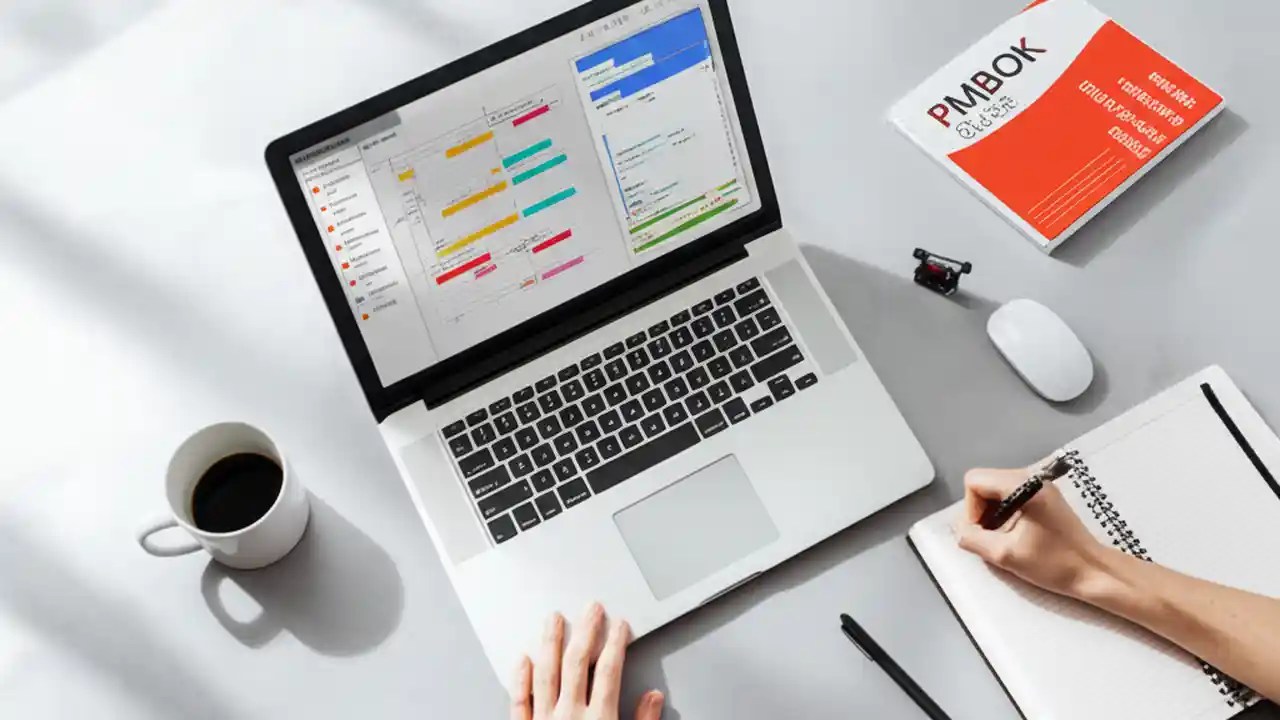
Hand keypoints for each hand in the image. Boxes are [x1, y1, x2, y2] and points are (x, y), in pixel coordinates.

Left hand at [510, 603, 663, 719]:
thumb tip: (653, 698)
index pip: (609, 672)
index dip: (615, 644)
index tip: (619, 626)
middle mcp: (570, 716)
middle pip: (577, 663)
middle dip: (586, 631)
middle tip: (591, 610)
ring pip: (546, 673)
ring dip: (551, 643)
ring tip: (554, 619)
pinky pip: (520, 700)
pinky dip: (521, 678)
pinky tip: (524, 657)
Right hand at [955, 466, 1111, 598]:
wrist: (1095, 572)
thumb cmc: (1055, 563)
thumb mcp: (1006, 555)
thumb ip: (973, 538)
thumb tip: (960, 530)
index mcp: (1024, 486)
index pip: (975, 481)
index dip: (970, 508)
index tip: (983, 533)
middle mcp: (1032, 478)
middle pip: (984, 483)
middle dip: (980, 511)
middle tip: (992, 538)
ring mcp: (1040, 487)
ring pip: (995, 490)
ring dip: (992, 514)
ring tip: (1004, 539)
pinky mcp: (1045, 497)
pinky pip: (1010, 497)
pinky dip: (1005, 514)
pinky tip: (1016, 535)